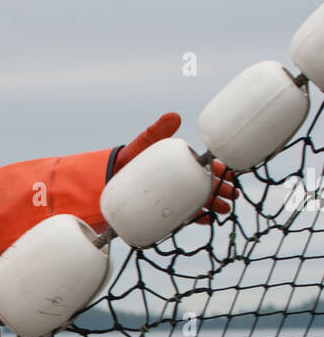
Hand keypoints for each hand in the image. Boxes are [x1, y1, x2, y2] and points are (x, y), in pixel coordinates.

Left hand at [114, 111, 236, 225]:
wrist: (103, 180)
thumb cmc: (126, 160)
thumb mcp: (143, 145)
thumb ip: (156, 132)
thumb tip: (174, 116)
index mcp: (176, 164)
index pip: (202, 167)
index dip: (218, 171)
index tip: (229, 175)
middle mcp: (175, 180)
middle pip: (203, 185)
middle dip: (219, 190)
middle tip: (232, 197)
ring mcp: (170, 196)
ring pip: (197, 201)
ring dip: (211, 205)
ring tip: (223, 211)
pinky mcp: (162, 210)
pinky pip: (183, 215)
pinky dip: (196, 217)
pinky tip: (206, 220)